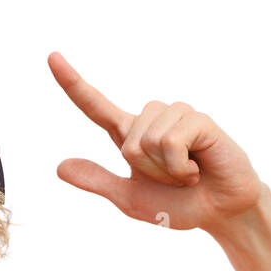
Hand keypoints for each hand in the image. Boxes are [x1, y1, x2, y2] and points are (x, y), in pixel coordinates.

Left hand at [48, 51, 262, 231]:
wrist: (220, 212)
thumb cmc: (178, 205)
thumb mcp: (130, 199)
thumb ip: (98, 181)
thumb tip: (60, 167)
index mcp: (130, 136)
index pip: (96, 107)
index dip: (73, 84)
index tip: (51, 57)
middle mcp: (151, 119)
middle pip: (127, 141)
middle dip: (148, 171)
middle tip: (173, 179)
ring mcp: (175, 115)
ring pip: (148, 141)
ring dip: (166, 170)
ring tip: (187, 173)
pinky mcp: (198, 119)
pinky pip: (171, 142)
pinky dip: (181, 167)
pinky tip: (198, 169)